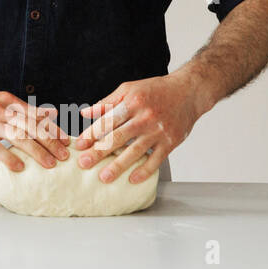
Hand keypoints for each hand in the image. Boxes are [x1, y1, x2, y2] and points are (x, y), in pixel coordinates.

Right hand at [0, 89, 71, 172]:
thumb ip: (21, 110)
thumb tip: (48, 114)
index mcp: (8, 101)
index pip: (35, 116)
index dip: (52, 128)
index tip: (66, 140)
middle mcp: (1, 110)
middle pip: (31, 127)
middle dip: (50, 142)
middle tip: (64, 155)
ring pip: (18, 138)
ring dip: (36, 152)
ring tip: (49, 164)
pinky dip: (10, 158)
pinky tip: (20, 168)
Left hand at [73, 72, 205, 183]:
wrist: (188, 92)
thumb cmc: (156, 90)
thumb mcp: (128, 89)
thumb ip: (106, 103)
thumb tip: (85, 113)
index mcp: (132, 102)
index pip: (107, 121)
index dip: (91, 134)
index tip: (79, 145)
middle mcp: (145, 117)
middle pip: (118, 137)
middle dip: (99, 152)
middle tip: (84, 163)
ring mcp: (158, 131)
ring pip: (135, 151)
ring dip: (118, 166)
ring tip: (104, 176)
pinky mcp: (170, 142)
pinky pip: (156, 159)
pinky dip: (144, 171)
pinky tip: (132, 179)